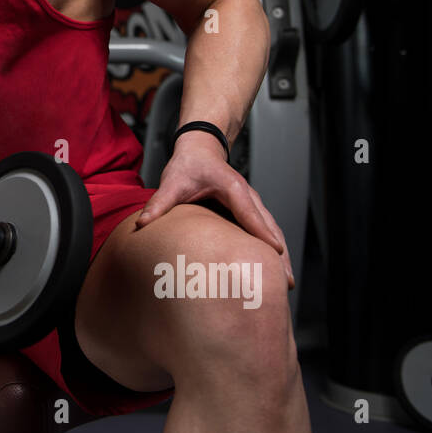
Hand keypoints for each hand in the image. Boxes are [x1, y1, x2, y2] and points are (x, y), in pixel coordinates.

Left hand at [137, 131, 294, 288]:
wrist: (200, 150)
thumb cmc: (188, 165)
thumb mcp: (172, 182)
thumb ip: (159, 202)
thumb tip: (143, 222)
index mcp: (233, 188)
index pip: (250, 214)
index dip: (262, 233)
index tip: (276, 253)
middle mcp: (248, 196)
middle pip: (269, 227)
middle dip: (280, 254)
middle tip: (287, 282)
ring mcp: (252, 203)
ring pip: (272, 230)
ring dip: (281, 255)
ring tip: (288, 282)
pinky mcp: (250, 210)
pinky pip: (266, 230)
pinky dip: (273, 247)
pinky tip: (276, 267)